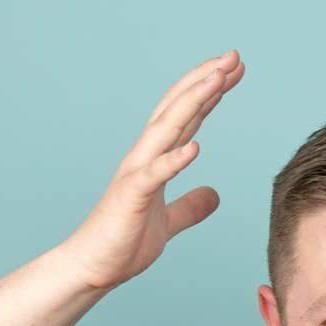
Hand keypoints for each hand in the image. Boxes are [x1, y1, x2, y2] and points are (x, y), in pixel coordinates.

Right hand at [59, 50, 245, 290]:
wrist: (91, 269)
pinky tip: (195, 146)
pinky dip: (173, 159)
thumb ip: (190, 207)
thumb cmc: (122, 244)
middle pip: (177, 108)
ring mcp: (136, 174)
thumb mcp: (168, 223)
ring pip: (166, 128)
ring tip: (218, 79)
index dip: (209, 91)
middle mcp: (144, 157)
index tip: (233, 70)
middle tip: (234, 57)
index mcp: (154, 160)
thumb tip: (215, 195)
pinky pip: (154, 175)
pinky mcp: (130, 197)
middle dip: (205, 80)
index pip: (185, 115)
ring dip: (193, 102)